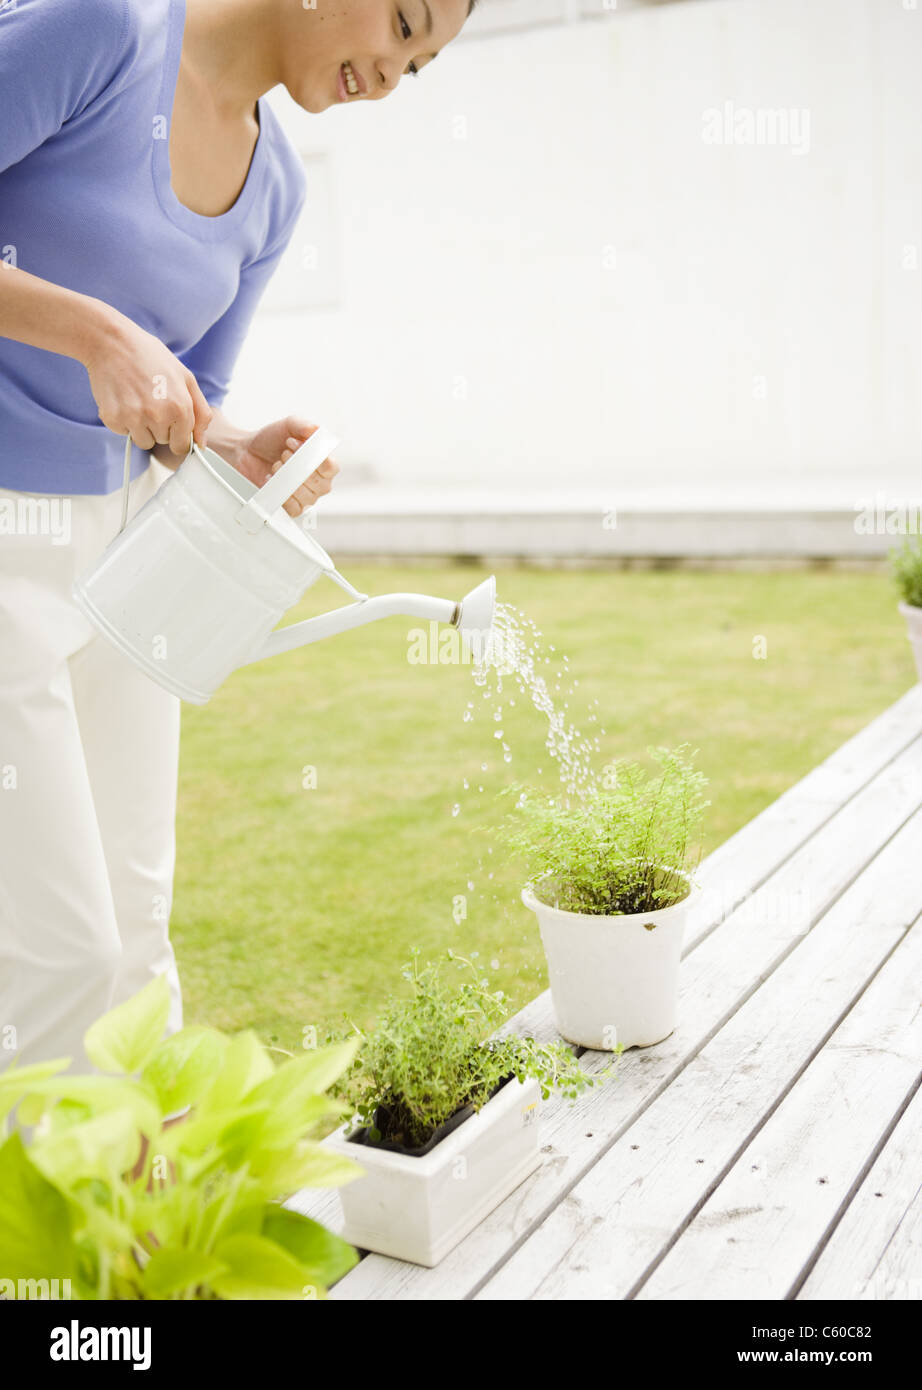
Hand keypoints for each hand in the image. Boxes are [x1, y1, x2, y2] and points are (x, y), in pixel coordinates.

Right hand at [82, 312, 211, 456]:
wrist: (113, 341)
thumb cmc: (152, 357)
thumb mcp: (186, 378)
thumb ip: (200, 413)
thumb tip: (201, 444)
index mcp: (180, 408)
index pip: (182, 446)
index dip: (177, 435)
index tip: (171, 422)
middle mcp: (158, 416)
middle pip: (162, 442)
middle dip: (159, 427)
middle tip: (151, 399)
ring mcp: (133, 418)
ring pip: (142, 441)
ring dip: (141, 427)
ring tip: (137, 399)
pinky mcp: (112, 418)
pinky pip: (122, 432)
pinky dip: (122, 420)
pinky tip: (123, 398)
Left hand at [233, 416, 339, 516]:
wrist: (246, 451)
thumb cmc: (270, 440)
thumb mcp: (288, 425)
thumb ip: (303, 425)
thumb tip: (315, 430)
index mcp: (323, 462)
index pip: (332, 467)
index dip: (317, 459)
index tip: (299, 446)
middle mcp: (318, 481)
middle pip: (320, 484)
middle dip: (298, 467)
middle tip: (284, 453)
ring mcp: (306, 495)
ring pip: (307, 496)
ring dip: (288, 479)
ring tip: (276, 466)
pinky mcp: (291, 505)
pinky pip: (295, 508)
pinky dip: (283, 495)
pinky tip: (274, 481)